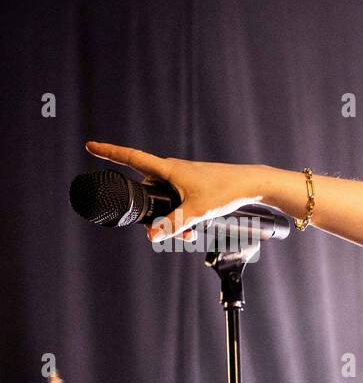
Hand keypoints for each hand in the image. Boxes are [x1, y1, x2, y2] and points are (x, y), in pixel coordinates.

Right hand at [84, 141, 265, 242]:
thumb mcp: (196, 211)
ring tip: (187, 233)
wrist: (251, 184)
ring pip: (164, 199)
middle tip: (159, 229)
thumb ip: (173, 224)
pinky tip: (192, 228)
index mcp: (168, 169)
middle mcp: (172, 170)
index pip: (131, 158)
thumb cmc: (226, 190)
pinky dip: (180, 215)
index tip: (90, 146)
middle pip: (147, 189)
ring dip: (169, 218)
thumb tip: (151, 236)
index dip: (110, 152)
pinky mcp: (192, 186)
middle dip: (149, 210)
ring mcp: (182, 178)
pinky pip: (177, 201)